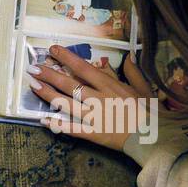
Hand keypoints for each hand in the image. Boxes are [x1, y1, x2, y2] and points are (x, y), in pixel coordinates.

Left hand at [30, 47, 155, 151]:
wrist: (155, 137)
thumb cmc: (150, 113)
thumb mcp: (144, 89)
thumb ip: (134, 73)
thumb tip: (129, 57)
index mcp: (110, 85)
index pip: (83, 68)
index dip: (66, 57)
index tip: (52, 49)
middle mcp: (98, 98)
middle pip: (69, 84)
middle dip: (50, 74)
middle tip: (33, 68)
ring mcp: (94, 116)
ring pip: (66, 103)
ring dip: (48, 94)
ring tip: (33, 85)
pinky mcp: (94, 133)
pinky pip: (72, 128)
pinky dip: (57, 125)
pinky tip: (44, 120)